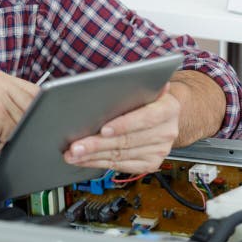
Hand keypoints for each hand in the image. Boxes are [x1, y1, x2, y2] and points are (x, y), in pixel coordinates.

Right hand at [0, 69, 39, 159]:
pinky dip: (3, 146)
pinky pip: (14, 133)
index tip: (30, 126)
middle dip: (23, 127)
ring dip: (11, 139)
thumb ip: (7, 103)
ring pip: (24, 122)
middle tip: (1, 139)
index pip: (34, 92)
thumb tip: (36, 115)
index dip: (34, 113)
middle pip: (33, 107)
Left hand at [63, 83, 179, 173]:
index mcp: (168, 109)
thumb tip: (124, 76)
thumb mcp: (146, 87)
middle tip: (76, 146)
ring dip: (93, 156)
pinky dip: (99, 163)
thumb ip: (137, 84)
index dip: (123, 125)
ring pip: (120, 155)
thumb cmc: (148, 99)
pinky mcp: (149, 163)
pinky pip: (120, 165)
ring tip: (73, 154)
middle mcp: (166, 132)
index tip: (103, 129)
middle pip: (127, 140)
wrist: (165, 117)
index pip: (145, 118)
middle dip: (98, 144)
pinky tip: (84, 160)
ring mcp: (159, 150)